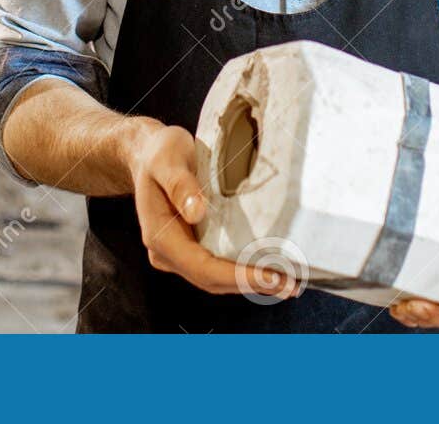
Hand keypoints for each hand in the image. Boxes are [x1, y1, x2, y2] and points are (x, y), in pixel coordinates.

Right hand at [128, 121, 299, 299]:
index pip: (202, 267)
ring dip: (252, 283)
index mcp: (159, 236)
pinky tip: (270, 271)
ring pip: (217, 278)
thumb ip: (179, 184)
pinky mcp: (192, 247)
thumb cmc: (158, 153)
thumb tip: (198, 212)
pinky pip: (219, 265)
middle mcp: (168, 253)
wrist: (148, 154)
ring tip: (289, 284)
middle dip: (252, 284)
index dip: (237, 276)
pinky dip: (244, 271)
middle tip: (291, 286)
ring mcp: (180, 253)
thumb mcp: (166, 159)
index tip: (270, 277)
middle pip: (212, 280)